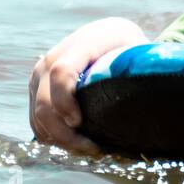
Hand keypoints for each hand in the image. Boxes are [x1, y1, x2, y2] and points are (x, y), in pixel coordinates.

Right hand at [28, 17, 147, 153]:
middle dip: (65, 133)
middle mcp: (52, 59)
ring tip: (89, 148)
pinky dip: (53, 137)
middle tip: (93, 148)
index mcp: (79, 45)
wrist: (105, 34)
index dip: (65, 100)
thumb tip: (147, 99)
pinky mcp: (36, 90)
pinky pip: (37, 121)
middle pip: (45, 102)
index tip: (79, 122)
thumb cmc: (125, 45)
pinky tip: (77, 143)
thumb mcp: (134, 50)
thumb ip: (135, 69)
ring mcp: (40, 75)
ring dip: (60, 139)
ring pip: (38, 117)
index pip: (61, 72)